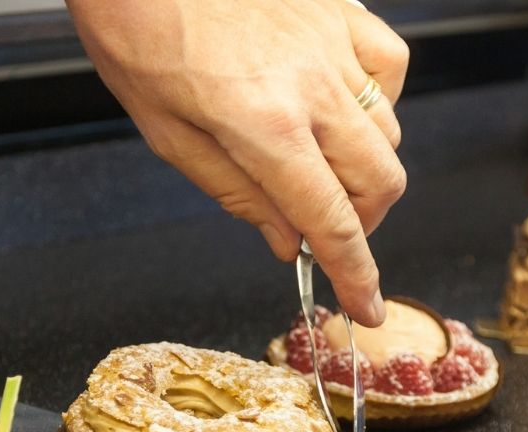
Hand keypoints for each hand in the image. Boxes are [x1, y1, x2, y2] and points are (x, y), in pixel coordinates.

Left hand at [67, 0, 408, 323]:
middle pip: (380, 182)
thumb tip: (288, 241)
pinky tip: (343, 106)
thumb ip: (237, 193)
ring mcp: (332, 44)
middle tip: (324, 229)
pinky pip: (389, 66)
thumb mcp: (168, 134)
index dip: (356, 274)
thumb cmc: (136, 29)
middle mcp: (311, 86)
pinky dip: (380, 99)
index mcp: (264, 125)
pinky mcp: (339, 10)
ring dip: (366, 167)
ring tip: (319, 167)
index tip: (366, 306)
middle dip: (360, 223)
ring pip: (390, 130)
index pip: (332, 221)